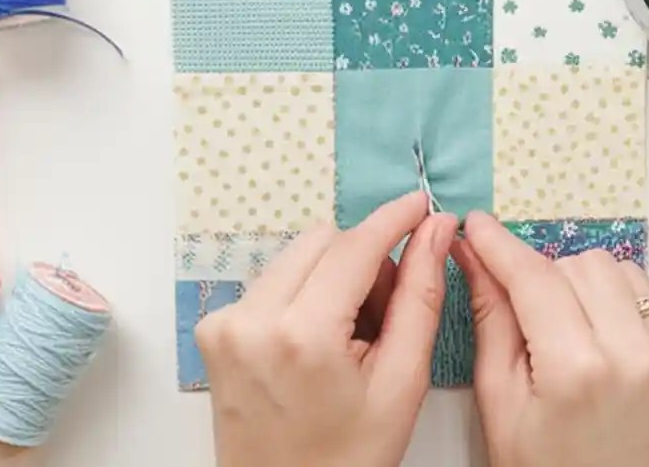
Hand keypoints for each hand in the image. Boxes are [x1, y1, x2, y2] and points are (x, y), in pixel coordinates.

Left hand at [197, 192, 457, 466]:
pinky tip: (321, 342)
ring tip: (351, 336)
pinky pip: (272, 282)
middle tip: (385, 314)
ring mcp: (225, 323)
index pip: (354, 246)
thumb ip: (420, 297)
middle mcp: (251, 319)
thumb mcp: (402, 383)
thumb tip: (434, 231)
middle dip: (363, 262)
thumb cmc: (347, 458)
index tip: (422, 206)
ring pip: (296, 256)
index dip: (394, 220)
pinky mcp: (214, 330)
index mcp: (301, 335)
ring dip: (332, 278)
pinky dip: (304, 295)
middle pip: (323, 241)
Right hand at [452, 213, 648, 466]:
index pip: (535, 278)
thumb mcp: (498, 405)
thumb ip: (490, 320)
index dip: (500, 245)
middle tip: (525, 312)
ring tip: (567, 331)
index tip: (476, 225)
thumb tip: (472, 254)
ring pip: (623, 273)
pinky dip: (620, 313)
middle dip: (546, 275)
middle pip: (582, 264)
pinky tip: (600, 352)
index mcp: (577, 371)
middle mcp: (636, 358)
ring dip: (587, 287)